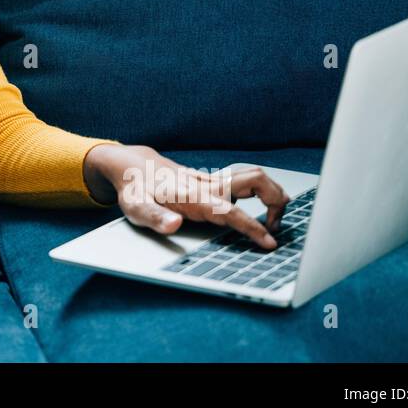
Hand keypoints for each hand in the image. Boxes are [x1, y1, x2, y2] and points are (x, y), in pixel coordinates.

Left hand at [83, 143, 288, 248]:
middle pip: (256, 180)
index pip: (232, 211)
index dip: (252, 227)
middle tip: (273, 228)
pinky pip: (245, 180)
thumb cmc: (135, 189)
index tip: (269, 242)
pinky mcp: (213, 179)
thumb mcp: (136, 208)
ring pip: (254, 176)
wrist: (132, 165)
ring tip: (272, 219)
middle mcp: (208, 185)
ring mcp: (213, 180)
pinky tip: (256, 209)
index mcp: (194, 195)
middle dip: (275, 201)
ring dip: (272, 193)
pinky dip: (261, 191)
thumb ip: (155, 217)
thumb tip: (173, 225)